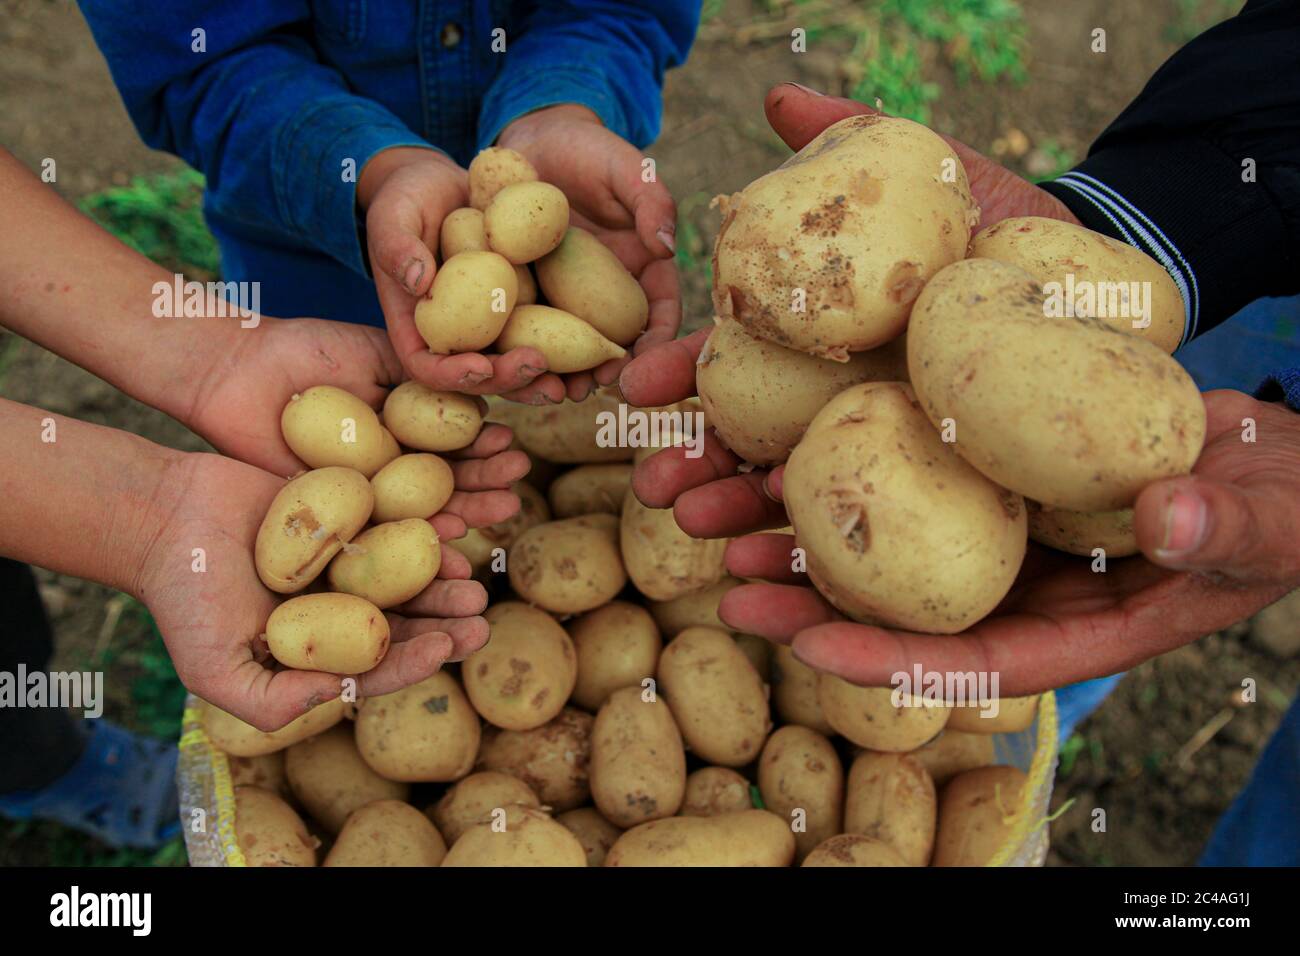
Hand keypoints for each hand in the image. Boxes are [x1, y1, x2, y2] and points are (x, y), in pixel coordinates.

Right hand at [139, 451, 492, 730]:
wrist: (163, 516)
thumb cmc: (182, 597)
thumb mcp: (213, 668)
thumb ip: (271, 700)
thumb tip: (339, 700)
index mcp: (316, 652)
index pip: (374, 667)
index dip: (412, 662)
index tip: (443, 649)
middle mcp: (338, 610)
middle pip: (405, 622)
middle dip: (445, 623)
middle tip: (480, 618)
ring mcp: (345, 561)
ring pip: (408, 576)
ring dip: (444, 581)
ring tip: (474, 579)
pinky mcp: (347, 514)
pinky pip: (394, 524)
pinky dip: (423, 529)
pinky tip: (451, 531)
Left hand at [184, 313, 529, 536]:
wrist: (236, 372)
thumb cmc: (303, 353)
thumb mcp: (376, 350)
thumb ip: (425, 372)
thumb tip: (483, 393)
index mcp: (400, 431)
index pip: (453, 446)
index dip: (485, 448)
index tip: (515, 444)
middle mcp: (387, 467)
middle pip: (447, 484)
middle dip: (487, 485)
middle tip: (519, 483)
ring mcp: (362, 495)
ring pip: (422, 513)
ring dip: (468, 514)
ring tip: (503, 510)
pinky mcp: (334, 519)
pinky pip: (381, 535)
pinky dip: (417, 540)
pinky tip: (453, 539)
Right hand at [358, 146, 559, 401]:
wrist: (448, 188)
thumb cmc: (408, 200)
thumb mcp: (393, 216)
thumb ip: (396, 246)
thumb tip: (418, 281)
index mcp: (416, 326)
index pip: (426, 365)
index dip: (451, 374)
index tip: (480, 366)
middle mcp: (454, 336)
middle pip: (478, 377)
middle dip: (509, 381)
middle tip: (539, 369)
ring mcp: (489, 328)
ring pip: (513, 366)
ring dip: (541, 379)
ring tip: (572, 383)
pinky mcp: (520, 312)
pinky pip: (541, 336)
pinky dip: (566, 350)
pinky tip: (593, 352)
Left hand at [498, 105, 681, 400]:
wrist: (530, 142)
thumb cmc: (589, 150)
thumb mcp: (626, 167)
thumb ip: (651, 201)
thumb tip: (667, 247)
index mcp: (641, 270)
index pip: (658, 313)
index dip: (656, 342)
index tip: (644, 360)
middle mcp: (604, 295)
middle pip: (614, 345)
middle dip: (609, 372)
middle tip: (598, 386)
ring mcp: (563, 301)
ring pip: (570, 348)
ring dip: (565, 374)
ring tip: (557, 391)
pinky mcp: (524, 298)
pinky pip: (526, 331)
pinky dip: (522, 352)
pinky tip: (511, 366)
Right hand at [621, 82, 1081, 536]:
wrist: (1111, 280)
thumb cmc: (1014, 228)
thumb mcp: (937, 175)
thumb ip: (853, 137)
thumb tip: (775, 99)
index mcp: (834, 343)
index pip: (744, 365)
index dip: (686, 376)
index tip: (634, 391)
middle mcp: (853, 406)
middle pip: (760, 446)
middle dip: (699, 468)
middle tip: (651, 487)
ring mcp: (899, 458)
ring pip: (808, 502)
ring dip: (744, 522)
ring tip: (699, 533)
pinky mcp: (951, 504)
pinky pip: (887, 546)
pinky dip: (832, 572)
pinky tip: (786, 588)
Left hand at [716, 390, 1299, 694]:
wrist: (1272, 453)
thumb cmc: (1284, 503)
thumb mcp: (1269, 517)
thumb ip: (1226, 528)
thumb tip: (1173, 521)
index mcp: (1079, 627)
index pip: (975, 662)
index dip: (893, 660)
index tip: (811, 645)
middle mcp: (1022, 587)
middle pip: (905, 608)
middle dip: (813, 602)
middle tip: (724, 584)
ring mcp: (1003, 533)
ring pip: (893, 543)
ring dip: (808, 531)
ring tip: (722, 515)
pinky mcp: (996, 476)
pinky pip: (917, 475)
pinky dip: (856, 465)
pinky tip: (788, 442)